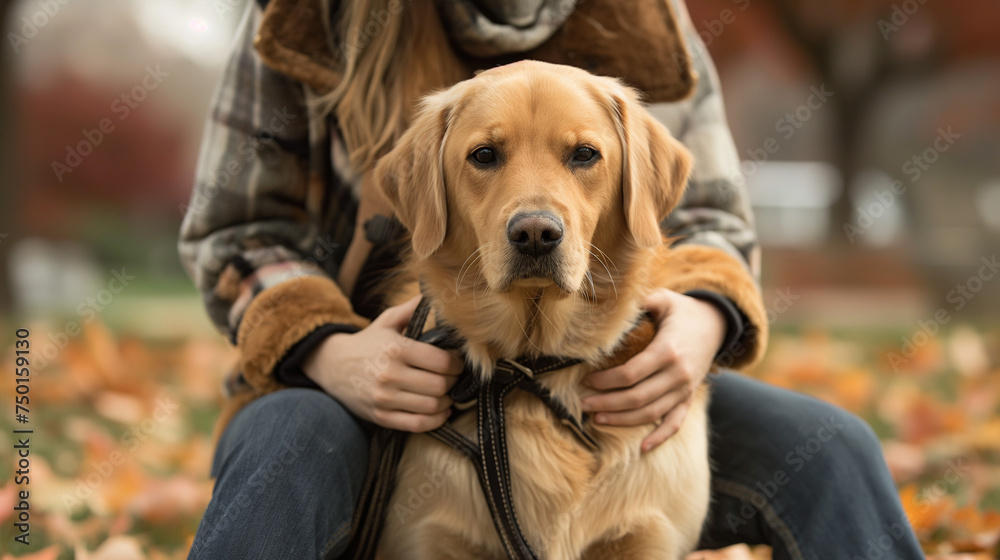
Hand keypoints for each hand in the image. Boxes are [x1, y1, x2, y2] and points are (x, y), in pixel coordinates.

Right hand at [304, 296, 463, 431]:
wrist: (332, 366)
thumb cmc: (367, 342)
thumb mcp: (386, 321)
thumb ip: (412, 310)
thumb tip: (436, 293)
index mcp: (395, 349)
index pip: (441, 362)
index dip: (457, 364)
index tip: (458, 362)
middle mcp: (390, 374)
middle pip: (440, 385)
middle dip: (454, 382)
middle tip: (454, 378)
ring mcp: (384, 398)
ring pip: (431, 406)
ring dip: (447, 401)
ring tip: (448, 393)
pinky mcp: (381, 416)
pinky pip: (417, 424)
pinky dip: (435, 420)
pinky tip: (440, 411)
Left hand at [581, 289, 726, 451]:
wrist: (717, 325)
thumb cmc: (683, 311)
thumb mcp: (664, 300)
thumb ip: (641, 301)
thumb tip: (613, 305)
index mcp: (667, 350)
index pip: (631, 373)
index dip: (606, 381)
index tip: (587, 381)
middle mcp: (678, 374)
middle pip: (637, 397)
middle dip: (607, 403)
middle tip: (584, 404)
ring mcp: (685, 389)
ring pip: (651, 413)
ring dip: (623, 421)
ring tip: (598, 419)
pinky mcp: (689, 398)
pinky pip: (675, 422)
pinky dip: (660, 437)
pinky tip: (643, 448)